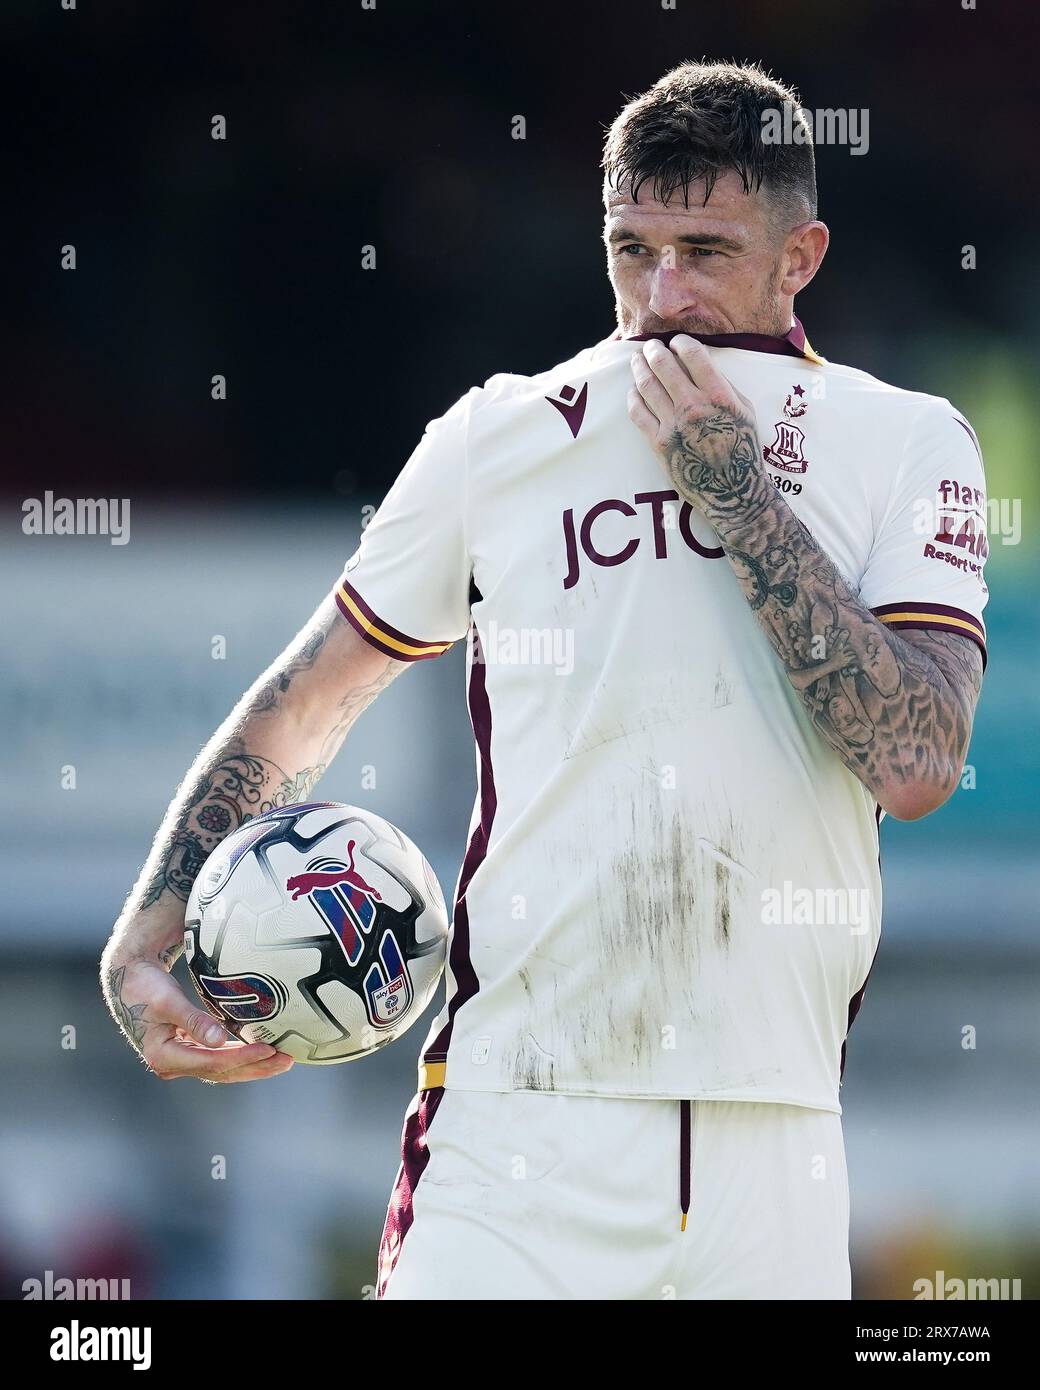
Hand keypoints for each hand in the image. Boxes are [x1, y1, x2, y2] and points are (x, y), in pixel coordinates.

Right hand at [104, 956, 294, 1082]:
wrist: (127, 979)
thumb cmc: (144, 985)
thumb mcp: (167, 1000)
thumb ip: (193, 1020)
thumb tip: (219, 1041)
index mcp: (163, 1056)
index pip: (212, 1062)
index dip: (243, 1057)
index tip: (270, 1049)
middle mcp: (171, 1064)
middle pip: (220, 1071)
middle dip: (255, 1067)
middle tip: (286, 1060)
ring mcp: (179, 1059)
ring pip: (221, 1068)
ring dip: (251, 1065)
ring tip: (281, 1059)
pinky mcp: (186, 1049)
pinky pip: (217, 1058)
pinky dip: (239, 1055)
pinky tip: (260, 1051)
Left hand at [627, 335, 763, 515]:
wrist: (733, 491)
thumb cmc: (743, 450)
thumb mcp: (746, 411)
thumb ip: (724, 386)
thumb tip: (702, 365)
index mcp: (718, 395)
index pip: (693, 354)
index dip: (680, 342)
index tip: (676, 341)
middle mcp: (693, 407)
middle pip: (664, 365)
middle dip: (654, 350)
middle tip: (651, 346)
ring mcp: (673, 425)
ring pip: (647, 386)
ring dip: (639, 368)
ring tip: (637, 360)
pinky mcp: (659, 443)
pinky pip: (638, 413)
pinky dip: (633, 397)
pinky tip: (633, 391)